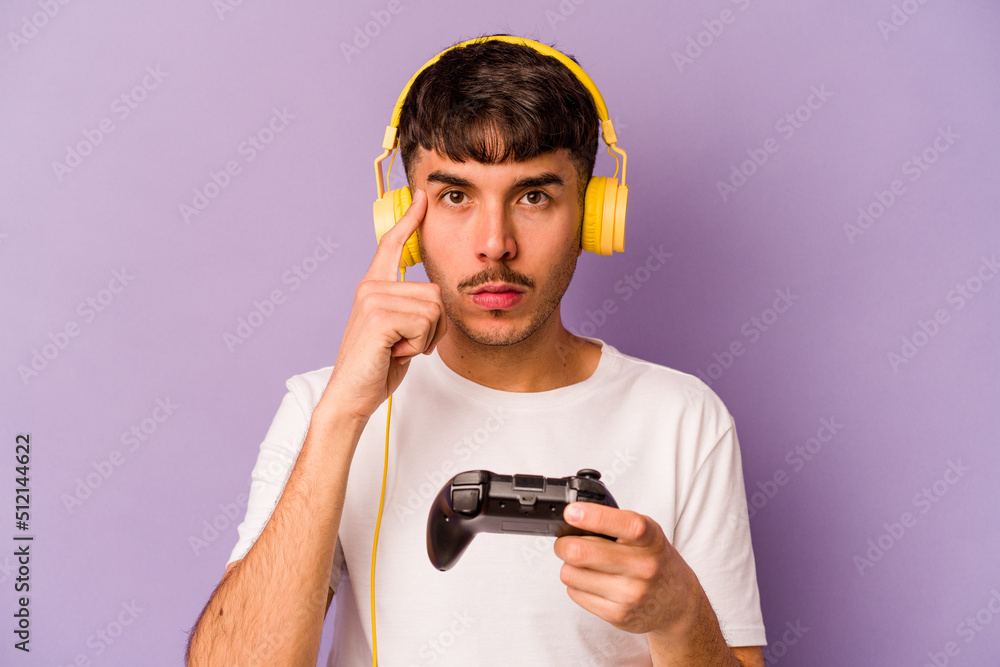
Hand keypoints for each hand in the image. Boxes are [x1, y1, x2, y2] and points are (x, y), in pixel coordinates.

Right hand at [319, 189, 446, 422]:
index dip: (408, 221)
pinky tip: (395, 352)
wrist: (352, 395)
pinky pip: (425, 324)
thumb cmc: (375, 367)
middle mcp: (371, 287)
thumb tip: (434, 301)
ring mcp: (373, 299)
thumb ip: (410, 310)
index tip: (420, 199)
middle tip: (405, 344)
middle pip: (435, 292)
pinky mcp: (379, 316)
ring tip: (399, 348)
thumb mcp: (398, 332)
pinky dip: (419, 345)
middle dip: (433, 326)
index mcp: (373, 288)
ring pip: (434, 309)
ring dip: (426, 337)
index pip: (391, 246)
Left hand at [553, 502, 698, 637]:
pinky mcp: (618, 615)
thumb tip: (575, 520)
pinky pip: (575, 593)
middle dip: (563, 544)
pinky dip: (576, 585)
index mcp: (651, 540)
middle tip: (565, 542)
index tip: (571, 512)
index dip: (595, 517)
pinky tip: (591, 582)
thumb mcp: (649, 534)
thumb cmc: (655, 561)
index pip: (626, 525)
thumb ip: (618, 524)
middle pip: (582, 552)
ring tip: (583, 565)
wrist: (678, 602)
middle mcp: (643, 567)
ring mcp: (630, 594)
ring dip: (569, 566)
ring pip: (571, 574)